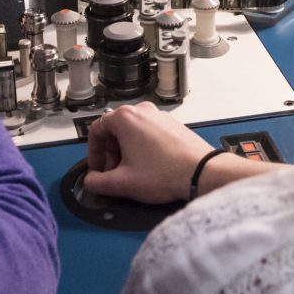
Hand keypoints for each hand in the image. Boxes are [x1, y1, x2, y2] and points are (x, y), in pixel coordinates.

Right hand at [82, 102, 216, 203]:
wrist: (202, 172)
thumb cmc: (167, 173)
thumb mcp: (122, 183)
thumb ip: (97, 183)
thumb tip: (91, 181)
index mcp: (126, 118)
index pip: (96, 130)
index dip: (93, 154)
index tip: (97, 169)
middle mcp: (143, 111)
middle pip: (114, 130)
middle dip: (110, 154)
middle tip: (113, 173)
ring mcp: (160, 116)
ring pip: (132, 132)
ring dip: (126, 151)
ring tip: (132, 172)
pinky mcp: (173, 125)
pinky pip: (149, 133)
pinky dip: (143, 148)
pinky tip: (149, 168)